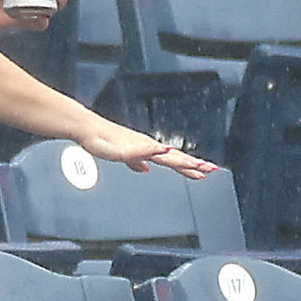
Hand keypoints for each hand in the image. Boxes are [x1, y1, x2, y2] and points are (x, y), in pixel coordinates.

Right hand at [75, 116, 216, 178]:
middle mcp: (148, 146)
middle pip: (175, 158)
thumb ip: (136, 161)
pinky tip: (165, 151)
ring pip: (165, 155)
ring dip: (181, 159)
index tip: (206, 171)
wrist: (88, 129)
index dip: (190, 166)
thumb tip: (144, 168)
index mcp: (149, 149)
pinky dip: (156, 151)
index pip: (174, 160)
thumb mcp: (123, 156)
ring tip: (197, 164)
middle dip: (194, 164)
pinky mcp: (128, 146)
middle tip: (211, 169)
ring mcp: (140, 145)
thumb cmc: (103, 140)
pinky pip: (144, 150)